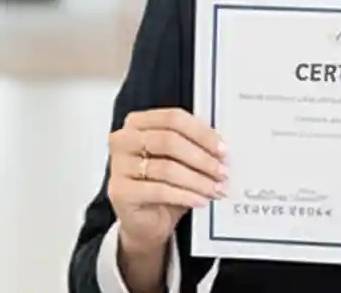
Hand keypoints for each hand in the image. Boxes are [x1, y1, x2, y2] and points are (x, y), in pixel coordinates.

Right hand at [107, 108, 228, 255]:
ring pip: (167, 168)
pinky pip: (159, 190)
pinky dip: (185, 195)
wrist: (145, 221)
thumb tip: (221, 148)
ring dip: (198, 180)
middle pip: (169, 141)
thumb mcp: (179, 160)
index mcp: (138, 123)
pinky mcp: (120, 192)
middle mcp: (124, 140)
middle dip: (202, 158)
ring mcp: (119, 166)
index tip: (222, 149)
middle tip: (222, 171)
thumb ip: (194, 146)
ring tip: (215, 188)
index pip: (173, 118)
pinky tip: (200, 200)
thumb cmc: (162, 185)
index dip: (201, 133)